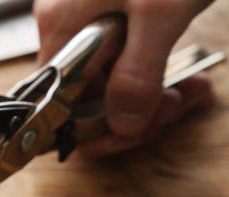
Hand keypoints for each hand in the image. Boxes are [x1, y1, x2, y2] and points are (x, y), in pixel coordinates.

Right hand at [34, 0, 215, 155]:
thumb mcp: (161, 13)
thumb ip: (137, 75)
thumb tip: (122, 124)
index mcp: (61, 24)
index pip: (56, 102)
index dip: (93, 128)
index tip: (133, 134)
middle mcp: (66, 22)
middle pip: (85, 95)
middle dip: (132, 113)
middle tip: (174, 108)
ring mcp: (90, 14)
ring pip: (109, 79)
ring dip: (150, 96)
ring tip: (190, 92)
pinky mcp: (115, 9)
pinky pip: (125, 57)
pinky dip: (154, 73)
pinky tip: (184, 76)